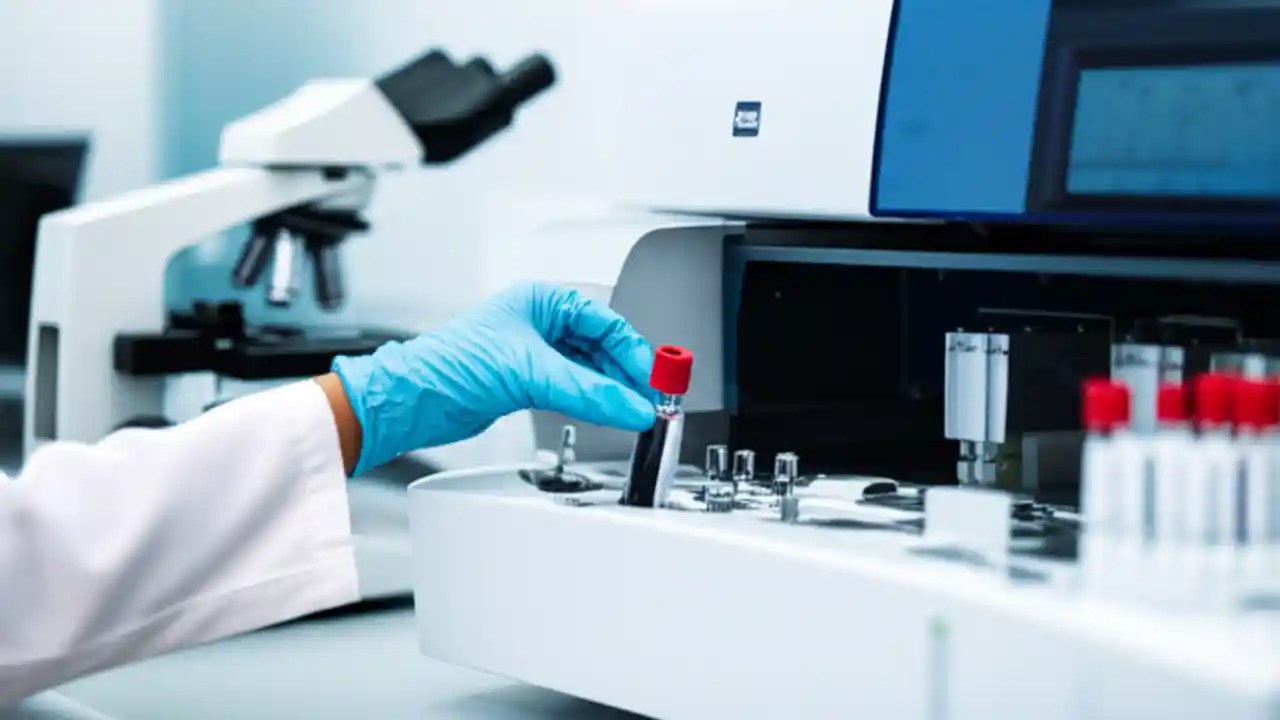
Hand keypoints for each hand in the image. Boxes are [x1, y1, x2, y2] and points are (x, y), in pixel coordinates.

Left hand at [328, 282, 656, 474]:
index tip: (653, 380)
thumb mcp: (532, 373)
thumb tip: (630, 406)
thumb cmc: (452, 365)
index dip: (633, 352)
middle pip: (600, 346)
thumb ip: (588, 392)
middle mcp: (539, 322)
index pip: (605, 322)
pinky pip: (571, 388)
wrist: (414, 400)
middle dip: (625, 374)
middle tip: (648, 399)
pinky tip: (604, 413)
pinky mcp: (526, 381)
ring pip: (587, 369)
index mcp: (542, 301)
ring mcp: (533, 352)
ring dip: (609, 390)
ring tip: (630, 411)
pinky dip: (590, 401)